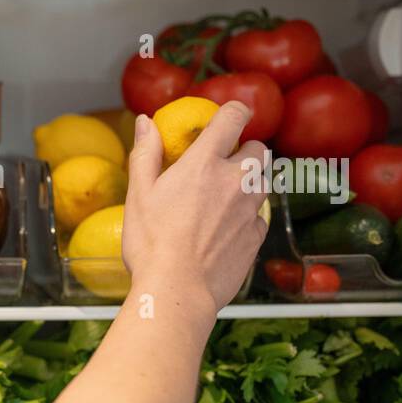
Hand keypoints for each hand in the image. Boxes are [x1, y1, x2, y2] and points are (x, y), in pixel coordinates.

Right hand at [121, 101, 268, 311]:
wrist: (176, 290)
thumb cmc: (152, 243)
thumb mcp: (138, 194)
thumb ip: (146, 153)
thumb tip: (145, 123)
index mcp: (204, 163)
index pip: (233, 118)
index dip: (235, 112)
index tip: (230, 117)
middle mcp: (235, 180)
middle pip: (259, 149)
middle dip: (246, 151)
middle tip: (223, 165)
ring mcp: (250, 209)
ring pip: (263, 182)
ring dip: (248, 184)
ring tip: (222, 201)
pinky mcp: (256, 236)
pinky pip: (259, 217)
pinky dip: (247, 217)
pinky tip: (224, 231)